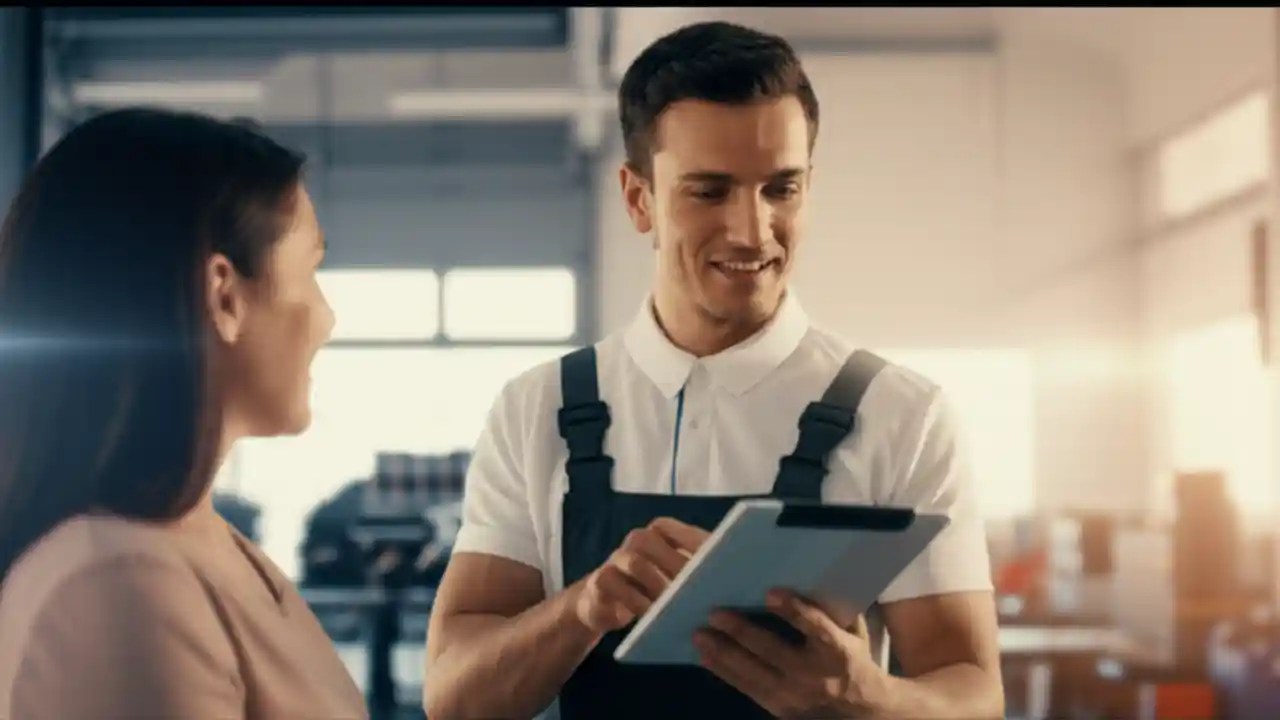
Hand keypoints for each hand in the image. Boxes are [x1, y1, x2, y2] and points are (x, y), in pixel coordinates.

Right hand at [574, 517, 708, 633]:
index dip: (692, 540)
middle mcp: (637, 541)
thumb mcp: (676, 579)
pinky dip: (634, 600)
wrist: (605, 604)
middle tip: (698, 587)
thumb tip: (732, 579)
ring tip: (675, 606)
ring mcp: (616, 559)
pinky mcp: (600, 581)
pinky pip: (613, 584)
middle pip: (651, 541)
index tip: (717, 559)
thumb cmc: (654, 589)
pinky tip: (651, 617)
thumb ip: (697, 572)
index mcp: (659, 534)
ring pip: (635, 563)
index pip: (674, 528)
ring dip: (656, 584)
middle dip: (675, 563)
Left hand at [693, 589, 886, 718]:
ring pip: (753, 673)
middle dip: (742, 632)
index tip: (770, 592)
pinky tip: (707, 658)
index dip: (793, 610)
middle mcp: (815, 675)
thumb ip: (831, 611)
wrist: (864, 715)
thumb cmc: (854, 662)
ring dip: (724, 653)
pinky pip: (748, 689)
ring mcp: (795, 696)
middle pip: (773, 651)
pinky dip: (725, 673)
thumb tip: (802, 575)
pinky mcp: (780, 711)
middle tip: (715, 613)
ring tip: (700, 635)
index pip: (815, 628)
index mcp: (838, 651)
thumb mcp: (853, 635)